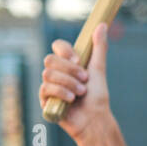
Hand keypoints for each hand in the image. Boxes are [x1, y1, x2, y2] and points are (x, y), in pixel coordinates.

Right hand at [40, 23, 113, 142]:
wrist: (96, 120)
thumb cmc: (97, 97)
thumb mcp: (99, 70)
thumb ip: (99, 48)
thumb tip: (102, 25)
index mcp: (68, 63)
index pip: (58, 46)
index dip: (66, 51)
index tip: (80, 61)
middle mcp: (56, 72)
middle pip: (50, 59)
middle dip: (70, 70)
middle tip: (85, 80)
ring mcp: (49, 85)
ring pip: (47, 73)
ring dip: (68, 83)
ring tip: (81, 93)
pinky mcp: (45, 99)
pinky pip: (45, 88)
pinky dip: (61, 92)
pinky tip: (72, 100)